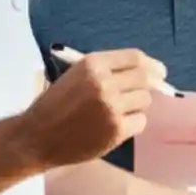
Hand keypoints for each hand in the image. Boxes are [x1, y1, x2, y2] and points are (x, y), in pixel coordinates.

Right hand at [18, 48, 165, 167]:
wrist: (37, 136)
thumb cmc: (56, 104)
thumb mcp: (76, 75)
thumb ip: (106, 70)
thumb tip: (144, 71)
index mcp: (93, 64)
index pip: (135, 58)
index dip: (151, 64)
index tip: (159, 71)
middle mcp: (104, 83)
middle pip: (144, 78)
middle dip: (151, 84)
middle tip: (152, 89)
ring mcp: (111, 107)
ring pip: (144, 100)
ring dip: (138, 105)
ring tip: (121, 110)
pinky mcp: (116, 130)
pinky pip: (140, 122)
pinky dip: (134, 123)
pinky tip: (118, 124)